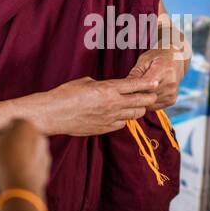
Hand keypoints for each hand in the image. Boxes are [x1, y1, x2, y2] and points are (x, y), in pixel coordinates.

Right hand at [0, 118, 50, 196]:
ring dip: (19, 156)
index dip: (0, 133)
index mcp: (25, 124)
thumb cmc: (3, 160)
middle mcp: (39, 134)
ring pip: (28, 151)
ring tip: (5, 167)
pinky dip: (26, 167)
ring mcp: (45, 150)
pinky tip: (15, 175)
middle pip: (22, 137)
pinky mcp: (47, 166)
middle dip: (11, 143)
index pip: (11, 124)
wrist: (20, 182)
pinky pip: (33, 164)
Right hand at [45, 76, 159, 136]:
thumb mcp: (85, 82)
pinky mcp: (105, 128)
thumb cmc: (65, 94)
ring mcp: (110, 118)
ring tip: (141, 105)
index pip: (134, 85)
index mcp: (108, 89)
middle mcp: (113, 104)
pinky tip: (123, 115)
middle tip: (153, 95)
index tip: (155, 82)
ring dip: (138, 109)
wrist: (54, 114)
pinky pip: (122, 124)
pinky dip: (125, 119)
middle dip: (149, 97)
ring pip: (134, 114)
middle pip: (140, 101)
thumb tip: (107, 88)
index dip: (147, 83)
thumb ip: (101, 85)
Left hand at [128, 47, 181, 109]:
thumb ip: (135, 73)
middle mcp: (171, 83)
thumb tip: (125, 86)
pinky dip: (147, 102)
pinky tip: (147, 93)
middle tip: (129, 88)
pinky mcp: (171, 101)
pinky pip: (153, 106)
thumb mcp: (144, 60)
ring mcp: (172, 93)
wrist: (176, 60)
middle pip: (147, 94)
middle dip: (136, 93)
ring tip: (139, 89)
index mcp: (165, 69)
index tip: (125, 87)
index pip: (146, 84)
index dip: (134, 87)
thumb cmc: (158, 57)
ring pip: (149, 102)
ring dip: (142, 98)